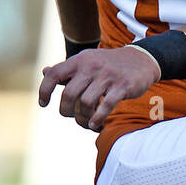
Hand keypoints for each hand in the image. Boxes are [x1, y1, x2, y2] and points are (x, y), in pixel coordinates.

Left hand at [38, 45, 161, 130]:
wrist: (141, 59)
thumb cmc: (109, 64)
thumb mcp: (87, 61)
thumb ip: (67, 69)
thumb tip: (44, 72)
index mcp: (80, 60)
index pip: (54, 74)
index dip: (45, 90)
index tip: (43, 104)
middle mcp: (92, 66)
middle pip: (69, 94)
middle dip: (66, 110)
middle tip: (70, 115)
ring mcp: (108, 76)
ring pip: (86, 103)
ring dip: (82, 118)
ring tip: (85, 122)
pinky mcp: (123, 86)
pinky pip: (106, 106)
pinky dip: (98, 119)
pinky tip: (95, 124)